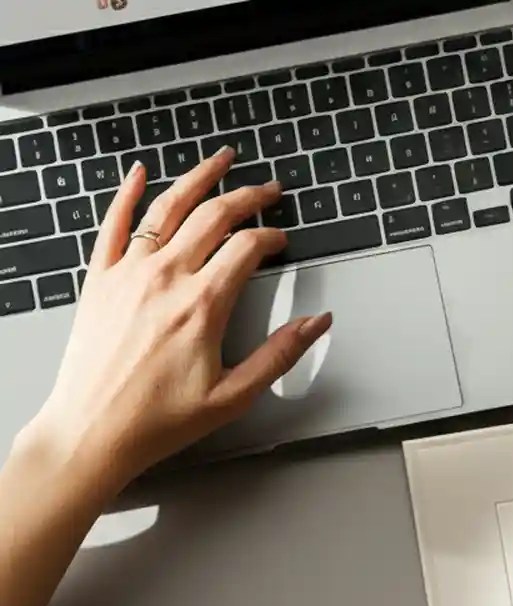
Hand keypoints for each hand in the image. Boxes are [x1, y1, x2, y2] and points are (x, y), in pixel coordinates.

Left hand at [16, 148, 330, 495]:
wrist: (91, 432)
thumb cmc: (158, 420)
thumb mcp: (234, 395)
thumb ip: (280, 354)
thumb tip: (316, 323)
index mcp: (202, 305)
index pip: (248, 247)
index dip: (272, 236)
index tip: (281, 240)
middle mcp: (165, 279)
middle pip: (214, 216)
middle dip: (248, 196)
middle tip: (267, 188)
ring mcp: (128, 274)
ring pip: (168, 208)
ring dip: (198, 177)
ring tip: (219, 161)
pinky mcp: (99, 280)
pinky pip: (113, 225)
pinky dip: (127, 194)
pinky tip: (138, 174)